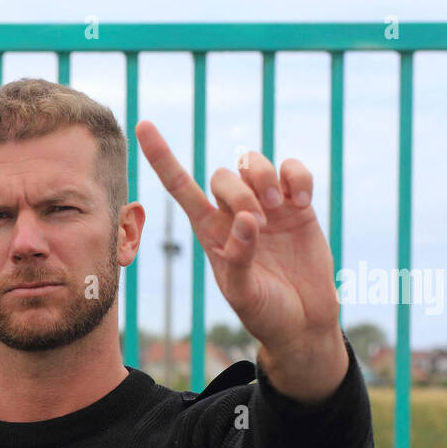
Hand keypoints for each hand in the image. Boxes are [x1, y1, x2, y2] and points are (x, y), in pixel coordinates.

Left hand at [136, 121, 342, 372]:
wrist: (303, 322)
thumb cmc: (265, 312)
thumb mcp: (243, 293)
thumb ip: (239, 258)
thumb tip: (246, 220)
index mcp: (209, 233)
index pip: (179, 187)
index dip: (161, 157)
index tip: (142, 125)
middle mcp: (233, 214)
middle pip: (222, 174)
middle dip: (238, 189)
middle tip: (257, 217)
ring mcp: (267, 206)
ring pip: (254, 164)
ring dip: (263, 177)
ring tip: (277, 206)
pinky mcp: (298, 205)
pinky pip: (292, 169)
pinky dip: (297, 176)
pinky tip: (301, 200)